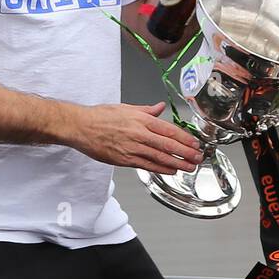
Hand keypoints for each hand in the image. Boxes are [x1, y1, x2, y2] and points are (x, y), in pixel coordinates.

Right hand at [68, 102, 201, 174]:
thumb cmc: (100, 116)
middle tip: (198, 157)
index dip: (184, 138)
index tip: (195, 143)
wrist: (80, 126)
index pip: (168, 130)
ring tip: (189, 167)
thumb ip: (146, 110)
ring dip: (177, 163)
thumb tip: (160, 107)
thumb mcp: (126, 107)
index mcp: (140, 119)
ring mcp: (132, 148)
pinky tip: (170, 171)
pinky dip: (161, 169)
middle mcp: (139, 134)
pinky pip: (147, 166)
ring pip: (160, 158)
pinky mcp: (124, 160)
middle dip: (186, 153)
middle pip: (168, 145)